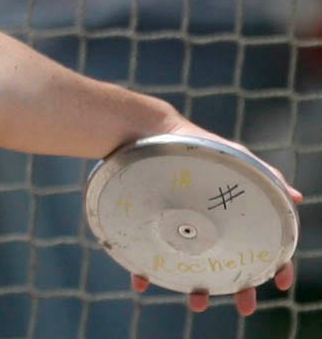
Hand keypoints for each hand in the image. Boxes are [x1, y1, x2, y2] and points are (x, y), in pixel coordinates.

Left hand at [130, 121, 303, 314]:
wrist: (152, 132)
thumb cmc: (200, 146)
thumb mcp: (236, 159)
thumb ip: (266, 178)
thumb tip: (296, 199)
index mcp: (232, 218)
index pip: (261, 247)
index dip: (276, 266)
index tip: (281, 283)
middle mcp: (206, 230)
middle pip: (229, 267)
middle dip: (241, 291)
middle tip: (245, 307)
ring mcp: (176, 232)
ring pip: (191, 270)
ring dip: (197, 290)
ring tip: (199, 302)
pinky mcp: (145, 229)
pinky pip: (144, 257)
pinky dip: (144, 273)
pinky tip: (143, 282)